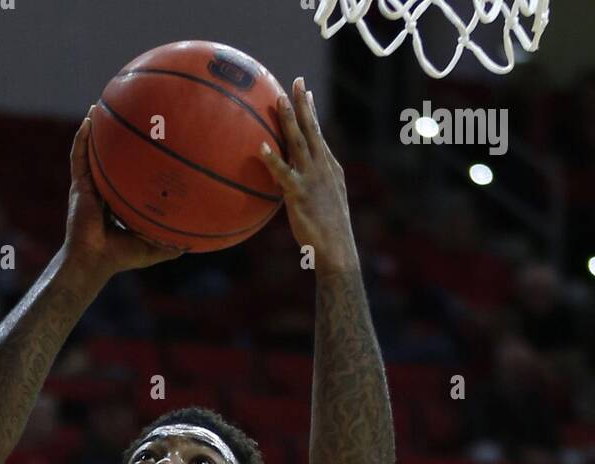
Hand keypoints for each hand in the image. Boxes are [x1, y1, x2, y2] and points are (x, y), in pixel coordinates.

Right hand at [63, 107, 184, 280]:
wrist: (94, 260)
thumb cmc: (120, 257)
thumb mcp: (153, 248)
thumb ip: (171, 244)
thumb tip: (194, 243)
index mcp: (118, 202)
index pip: (129, 177)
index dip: (137, 161)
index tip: (151, 142)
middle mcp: (103, 191)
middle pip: (111, 159)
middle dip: (116, 139)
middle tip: (130, 116)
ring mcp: (89, 186)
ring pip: (92, 152)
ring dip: (95, 130)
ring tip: (102, 105)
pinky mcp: (79, 186)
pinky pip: (79, 156)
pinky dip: (82, 138)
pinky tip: (89, 118)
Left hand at [258, 77, 358, 275]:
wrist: (336, 248)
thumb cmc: (327, 232)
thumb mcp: (325, 203)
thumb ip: (312, 188)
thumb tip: (293, 185)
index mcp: (329, 167)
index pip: (318, 134)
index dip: (312, 112)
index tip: (306, 92)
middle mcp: (322, 167)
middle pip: (311, 129)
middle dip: (303, 104)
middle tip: (296, 81)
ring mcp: (312, 179)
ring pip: (298, 143)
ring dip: (289, 119)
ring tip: (278, 99)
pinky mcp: (299, 194)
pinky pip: (283, 173)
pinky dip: (272, 159)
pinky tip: (260, 146)